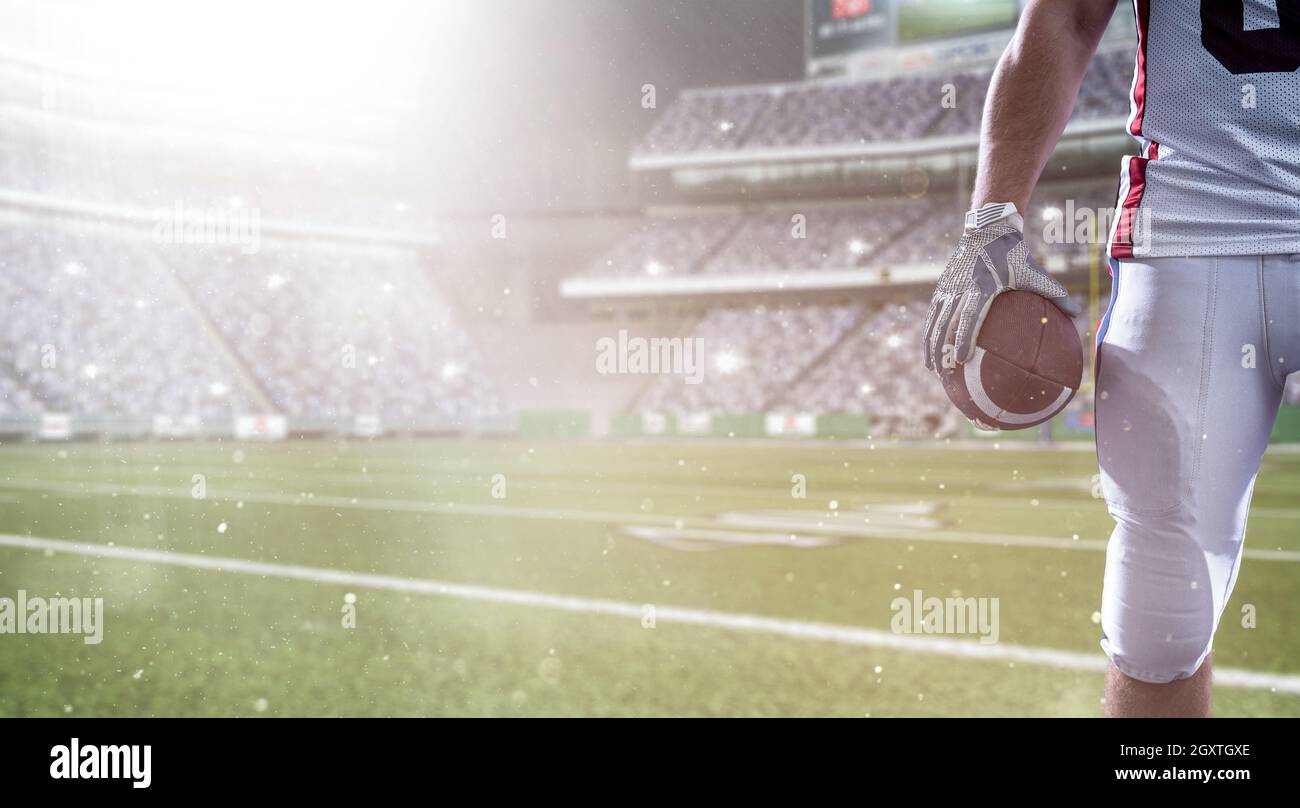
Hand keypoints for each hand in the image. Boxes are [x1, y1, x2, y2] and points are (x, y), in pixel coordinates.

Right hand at [921, 212, 1079, 372]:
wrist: (987, 230)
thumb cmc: (1013, 254)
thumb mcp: (1035, 272)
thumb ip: (1056, 294)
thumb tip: (1078, 314)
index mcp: (982, 287)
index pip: (970, 316)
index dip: (964, 338)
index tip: (962, 359)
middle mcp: (960, 289)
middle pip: (944, 324)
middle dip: (940, 350)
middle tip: (941, 374)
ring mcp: (948, 288)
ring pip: (935, 321)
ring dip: (930, 346)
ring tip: (931, 368)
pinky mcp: (942, 287)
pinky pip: (933, 314)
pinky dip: (930, 331)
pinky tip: (931, 348)